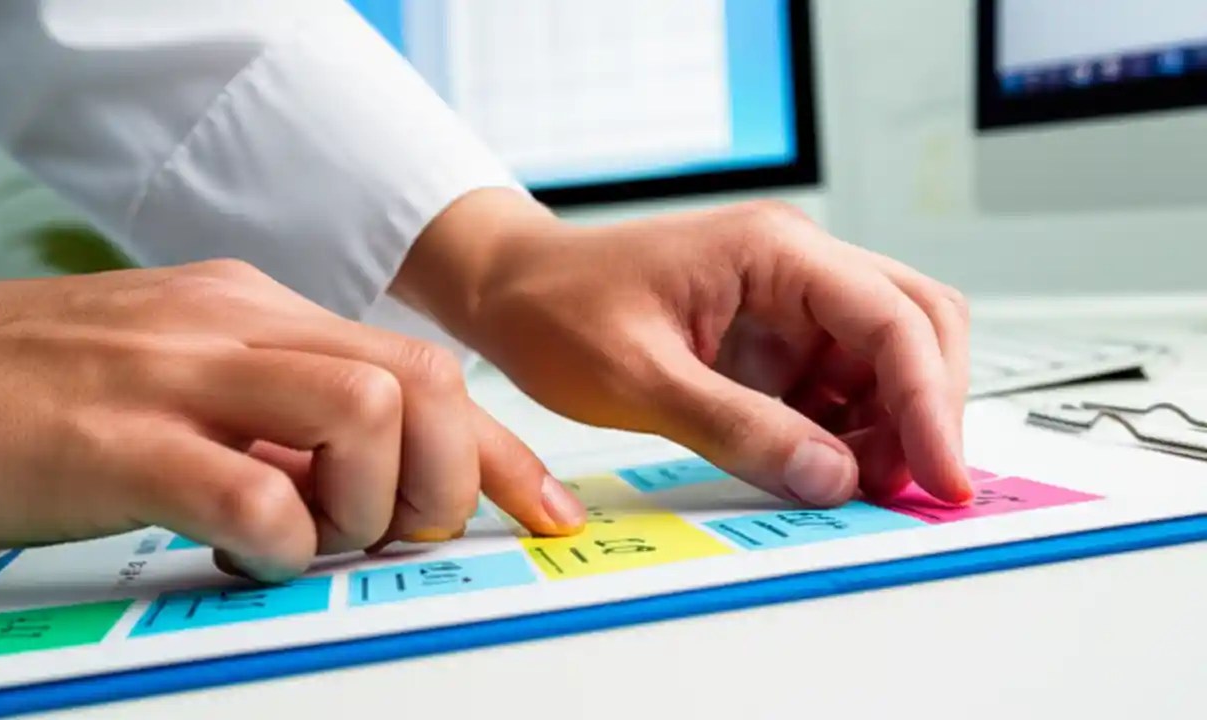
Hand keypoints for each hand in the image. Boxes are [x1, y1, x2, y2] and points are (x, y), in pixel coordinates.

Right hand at [0, 261, 583, 581]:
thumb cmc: (43, 388)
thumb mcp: (182, 379)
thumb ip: (273, 416)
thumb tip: (363, 480)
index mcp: (256, 312)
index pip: (423, 367)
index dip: (501, 450)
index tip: (543, 509)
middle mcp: (234, 326)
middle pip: (422, 380)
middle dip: (449, 476)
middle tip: (395, 531)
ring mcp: (179, 376)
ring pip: (366, 416)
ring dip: (369, 504)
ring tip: (311, 537)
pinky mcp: (119, 442)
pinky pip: (256, 494)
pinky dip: (281, 546)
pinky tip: (243, 556)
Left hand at [396, 191, 971, 507]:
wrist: (508, 290)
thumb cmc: (556, 308)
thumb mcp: (640, 377)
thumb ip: (738, 428)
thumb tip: (832, 479)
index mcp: (772, 250)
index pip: (891, 319)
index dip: (930, 403)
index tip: (943, 477)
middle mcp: (794, 266)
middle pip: (914, 327)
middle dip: (924, 409)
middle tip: (909, 487)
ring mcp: (786, 302)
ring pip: (884, 360)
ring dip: (887, 425)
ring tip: (856, 487)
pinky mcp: (770, 338)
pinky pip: (836, 384)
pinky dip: (846, 430)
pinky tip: (823, 468)